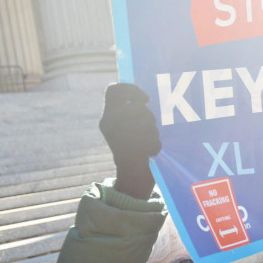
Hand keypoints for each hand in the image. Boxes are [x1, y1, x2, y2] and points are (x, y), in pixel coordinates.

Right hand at [99, 83, 159, 198]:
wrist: (132, 173)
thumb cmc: (134, 144)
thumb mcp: (127, 124)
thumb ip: (131, 109)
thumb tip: (143, 98)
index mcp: (107, 116)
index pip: (114, 90)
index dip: (132, 90)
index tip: (146, 99)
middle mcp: (109, 124)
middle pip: (137, 107)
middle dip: (149, 117)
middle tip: (148, 127)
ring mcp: (118, 137)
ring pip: (147, 123)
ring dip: (153, 131)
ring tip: (148, 141)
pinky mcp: (131, 151)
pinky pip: (151, 140)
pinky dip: (155, 146)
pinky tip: (150, 152)